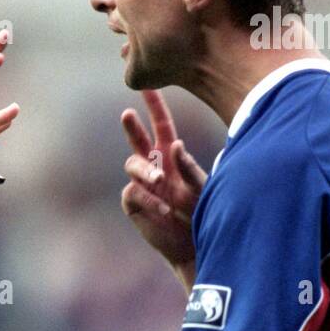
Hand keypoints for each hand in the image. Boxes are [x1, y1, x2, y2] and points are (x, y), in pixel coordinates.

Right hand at [120, 90, 207, 276]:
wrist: (192, 245)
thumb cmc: (202, 212)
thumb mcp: (201, 186)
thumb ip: (188, 166)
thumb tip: (173, 145)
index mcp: (170, 156)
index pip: (160, 125)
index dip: (153, 105)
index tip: (146, 85)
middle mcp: (153, 165)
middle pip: (138, 139)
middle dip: (132, 127)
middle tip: (127, 113)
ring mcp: (141, 184)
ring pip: (132, 164)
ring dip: (145, 170)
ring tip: (158, 181)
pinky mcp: (133, 203)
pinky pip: (133, 192)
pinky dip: (148, 199)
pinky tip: (164, 209)